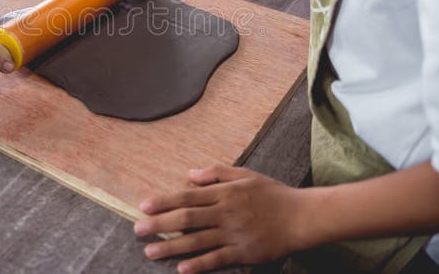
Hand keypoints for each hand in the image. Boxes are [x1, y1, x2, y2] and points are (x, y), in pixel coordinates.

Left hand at [134, 164, 304, 273]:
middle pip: (186, 218)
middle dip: (159, 224)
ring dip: (171, 247)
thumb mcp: (245, 175)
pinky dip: (199, 264)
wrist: (301, 217)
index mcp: (224, 193)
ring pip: (197, 241)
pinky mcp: (244, 253)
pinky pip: (217, 259)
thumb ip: (216, 173)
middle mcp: (226, 212)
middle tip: (138, 230)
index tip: (144, 206)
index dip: (164, 201)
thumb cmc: (273, 194)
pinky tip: (181, 269)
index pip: (188, 196)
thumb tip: (190, 174)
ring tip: (150, 252)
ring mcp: (234, 234)